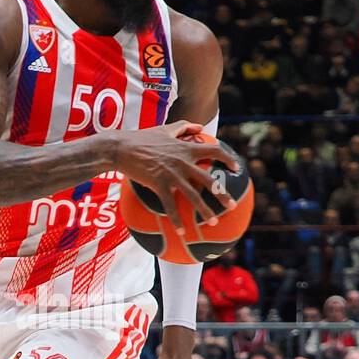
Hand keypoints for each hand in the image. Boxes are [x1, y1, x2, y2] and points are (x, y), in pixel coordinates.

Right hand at [114, 123, 241, 235]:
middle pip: (209, 179)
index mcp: (186, 148)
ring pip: (193, 196)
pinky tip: (182, 232)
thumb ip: (183, 126)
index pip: (214, 150)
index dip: (228, 158)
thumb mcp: (164, 128)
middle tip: (233, 206)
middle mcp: (183, 162)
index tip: (236, 168)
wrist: (121, 148)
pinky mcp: (158, 185)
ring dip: (205, 211)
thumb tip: (199, 127)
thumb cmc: (141, 138)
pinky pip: (170, 206)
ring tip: (214, 222)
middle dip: (223, 194)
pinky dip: (177, 220)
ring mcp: (171, 175)